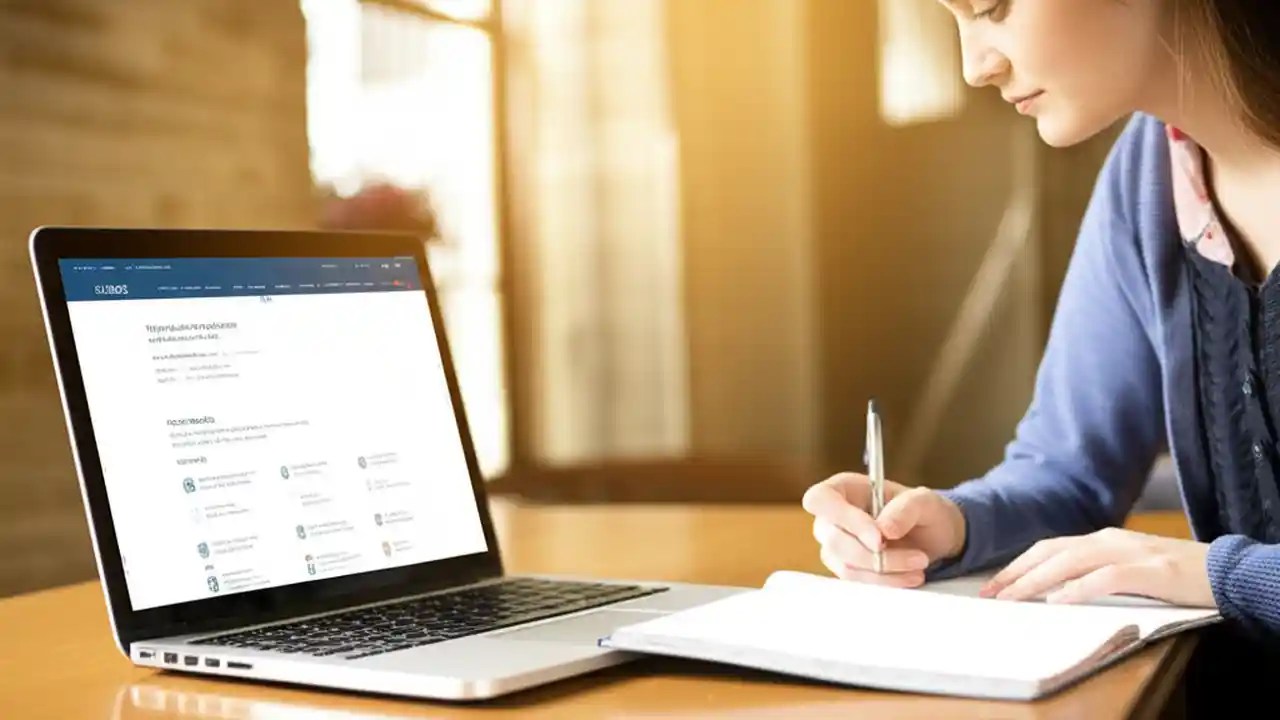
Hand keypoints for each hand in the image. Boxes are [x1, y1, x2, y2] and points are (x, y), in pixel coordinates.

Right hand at [801, 472, 966, 587]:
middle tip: (918, 557)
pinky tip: (910, 575)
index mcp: (843, 488)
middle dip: (876, 555)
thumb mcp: (924, 501)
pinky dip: (886, 582)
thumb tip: (884, 529)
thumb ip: (905, 509)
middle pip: (833, 540)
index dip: (844, 519)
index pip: (819, 499)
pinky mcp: (846, 568)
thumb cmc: (922, 511)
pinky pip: (857, 581)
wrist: (931, 537)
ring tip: (919, 564)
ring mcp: (836, 545)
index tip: (879, 538)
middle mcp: (832, 517)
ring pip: (846, 566)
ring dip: (886, 570)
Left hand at [980, 527, 1216, 606]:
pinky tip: (1059, 601)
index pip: (1048, 548)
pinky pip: (1107, 578)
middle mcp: (1109, 540)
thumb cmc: (1174, 573)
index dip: (1017, 565)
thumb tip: (1054, 590)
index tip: (991, 586)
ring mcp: (1130, 552)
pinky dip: (1079, 588)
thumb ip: (1095, 571)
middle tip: (989, 595)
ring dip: (1036, 580)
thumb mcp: (1128, 567)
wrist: (1226, 569)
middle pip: (1051, 552)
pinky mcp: (1151, 571)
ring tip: (1012, 598)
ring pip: (1070, 562)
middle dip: (1016, 573)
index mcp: (1102, 539)